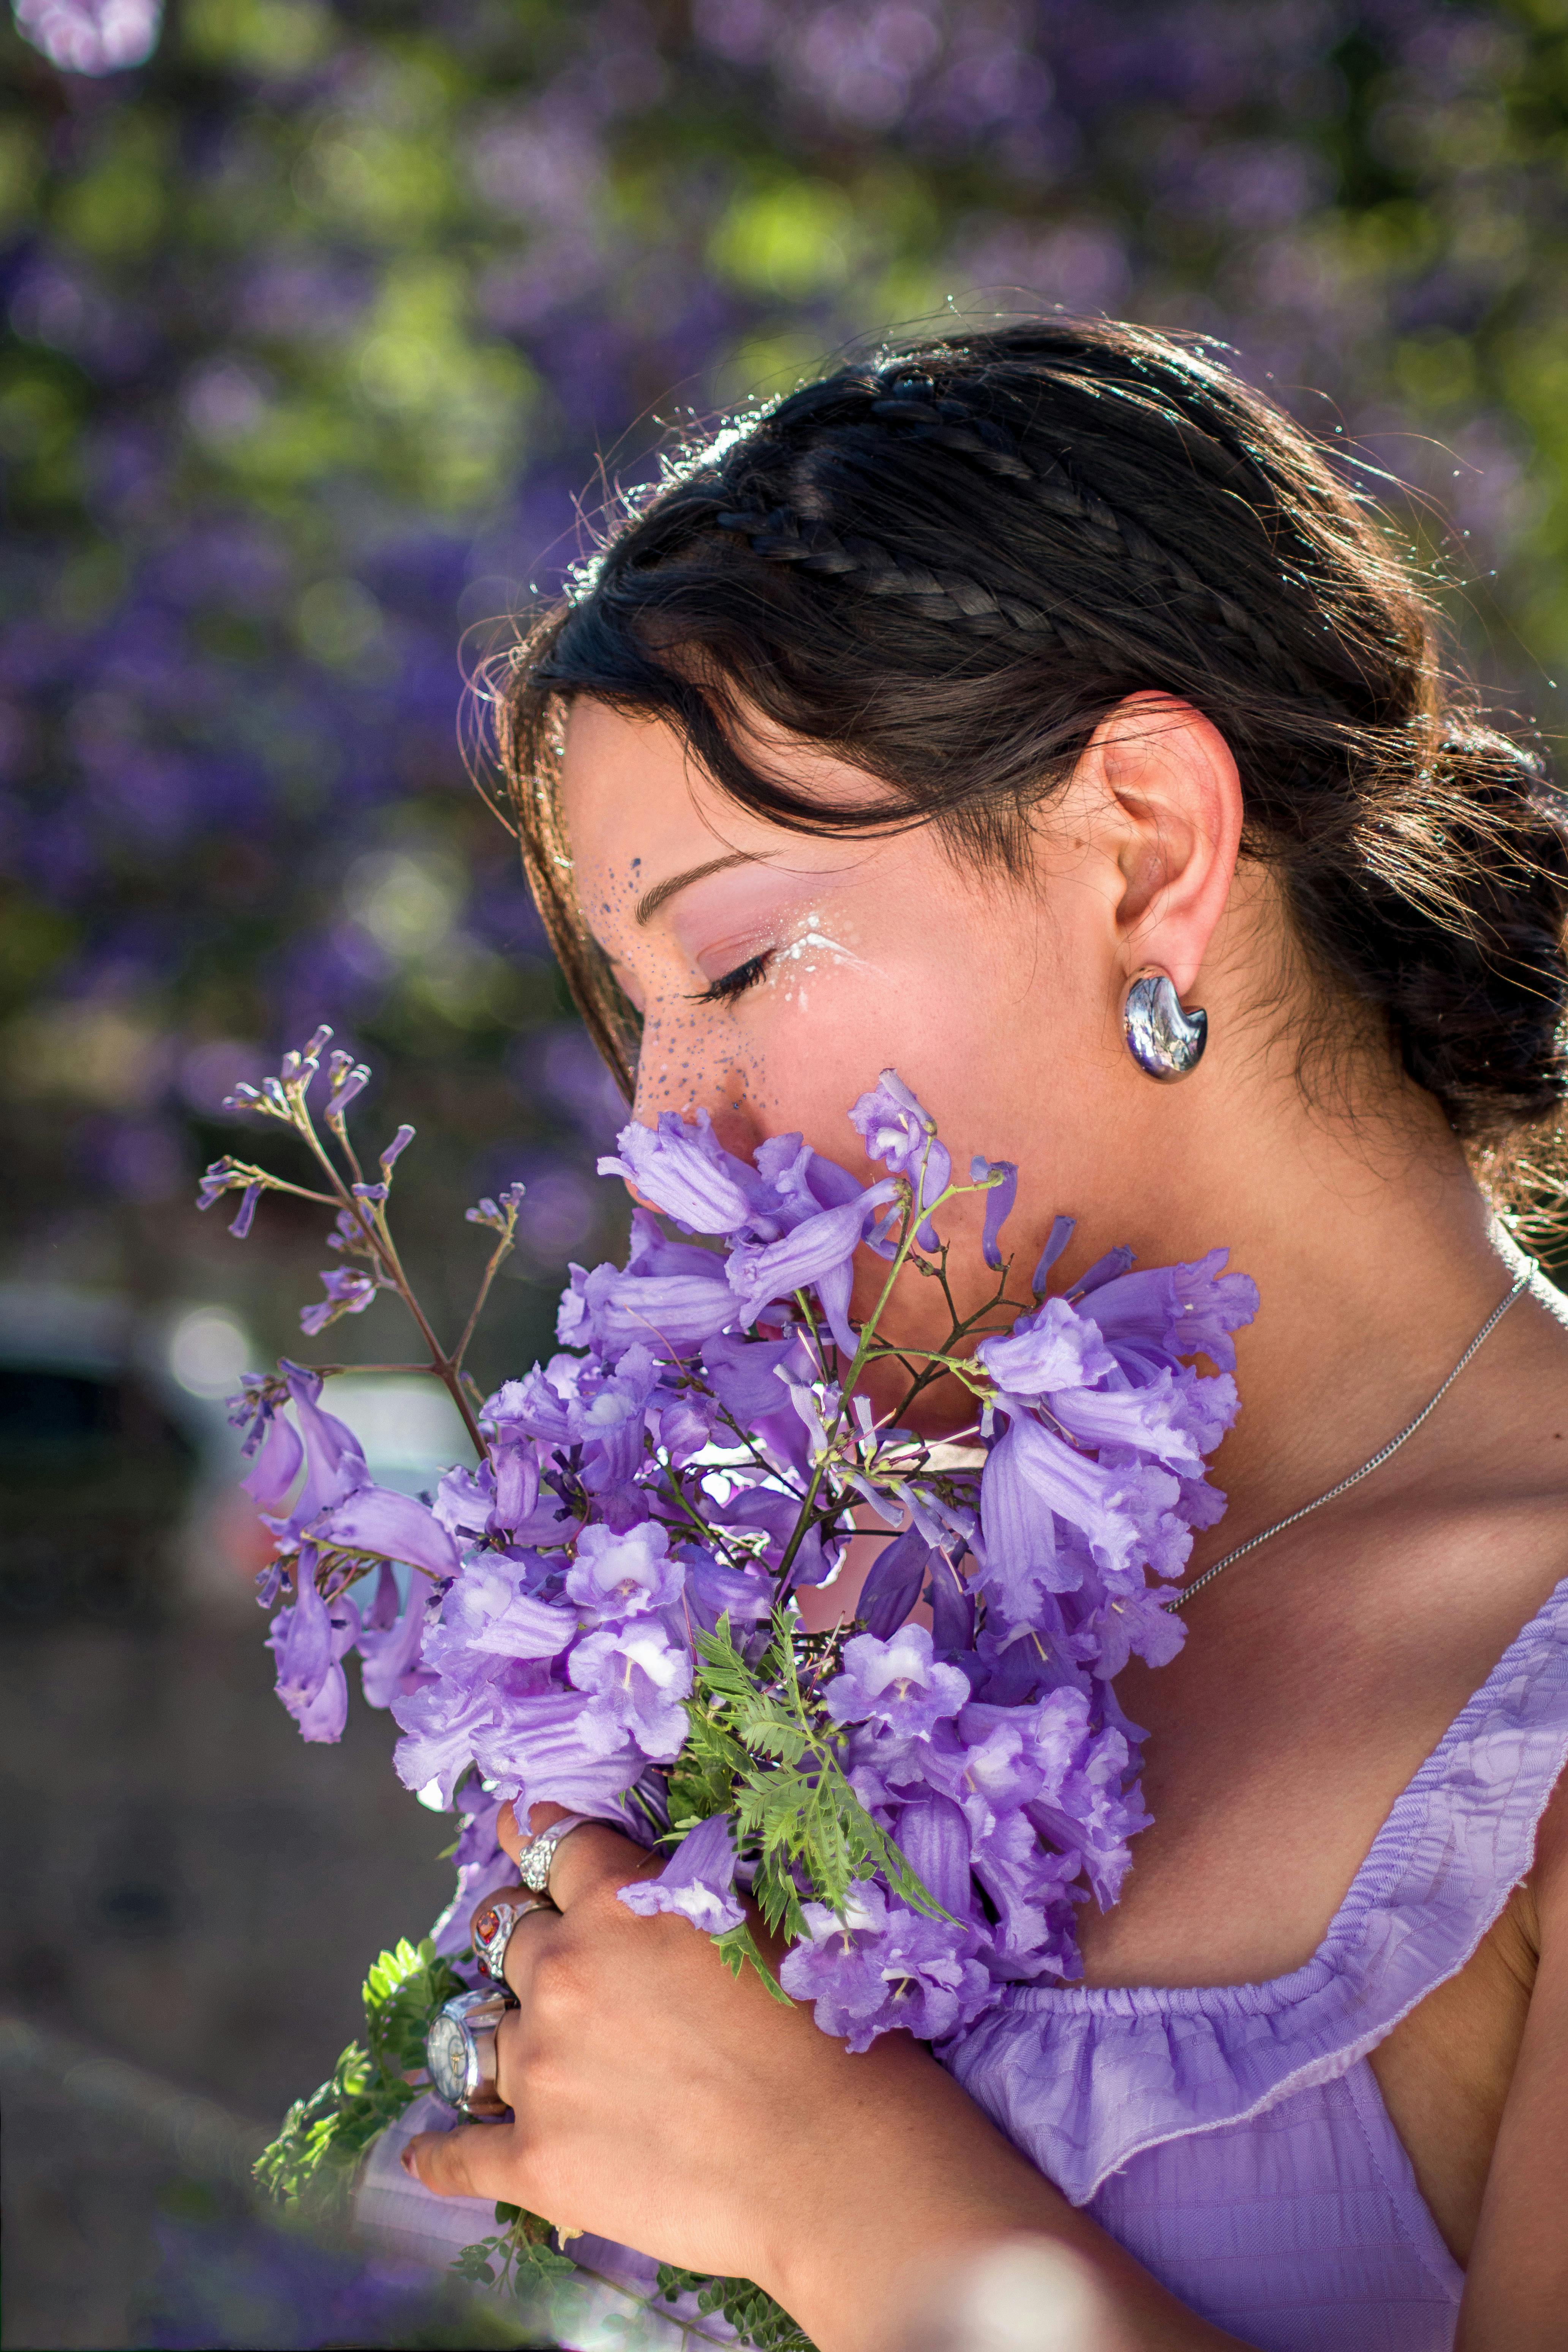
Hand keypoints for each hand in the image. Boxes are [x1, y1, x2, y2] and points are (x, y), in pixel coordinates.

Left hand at [401, 1804, 1064, 2345]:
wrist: (834, 2163)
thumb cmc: (820, 2039)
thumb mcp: (751, 1926)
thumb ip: (674, 1900)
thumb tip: (631, 1887)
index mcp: (619, 1904)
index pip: (554, 1843)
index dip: (539, 1839)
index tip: (521, 1835)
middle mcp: (563, 1973)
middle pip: (509, 1936)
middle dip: (530, 1945)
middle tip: (558, 1969)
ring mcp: (540, 2069)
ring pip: (483, 2035)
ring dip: (510, 2042)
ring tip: (530, 2060)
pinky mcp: (536, 2161)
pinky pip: (458, 2153)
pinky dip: (440, 2153)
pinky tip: (427, 2154)